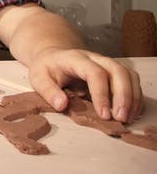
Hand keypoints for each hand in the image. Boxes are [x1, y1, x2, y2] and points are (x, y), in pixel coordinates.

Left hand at [26, 47, 142, 122]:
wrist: (53, 55)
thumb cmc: (47, 68)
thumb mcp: (38, 78)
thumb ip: (48, 91)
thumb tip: (62, 105)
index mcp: (76, 59)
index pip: (95, 73)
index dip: (101, 94)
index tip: (103, 114)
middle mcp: (95, 58)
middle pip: (117, 71)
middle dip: (123, 95)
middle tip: (121, 118)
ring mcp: (106, 63)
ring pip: (128, 75)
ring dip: (132, 97)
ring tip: (128, 118)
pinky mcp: (114, 70)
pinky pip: (131, 80)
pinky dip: (135, 96)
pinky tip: (132, 112)